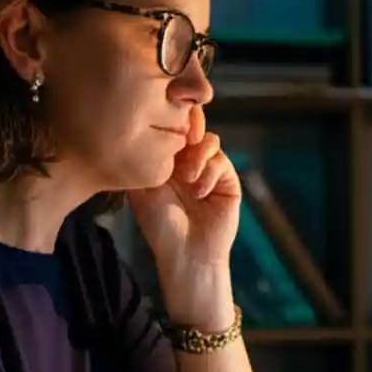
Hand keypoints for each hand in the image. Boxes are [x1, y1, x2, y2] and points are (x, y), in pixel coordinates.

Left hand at [128, 104, 239, 273]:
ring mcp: (209, 169)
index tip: (161, 125)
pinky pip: (221, 161)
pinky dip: (210, 173)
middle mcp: (189, 160)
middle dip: (188, 126)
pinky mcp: (228, 181)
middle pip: (194, 125)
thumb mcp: (142, 188)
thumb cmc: (160, 225)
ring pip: (209, 140)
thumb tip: (148, 128)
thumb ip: (146, 158)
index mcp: (167, 159)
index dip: (170, 118)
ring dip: (198, 156)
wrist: (186, 252)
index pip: (171, 127)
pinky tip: (200, 192)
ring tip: (187, 179)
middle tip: (183, 139)